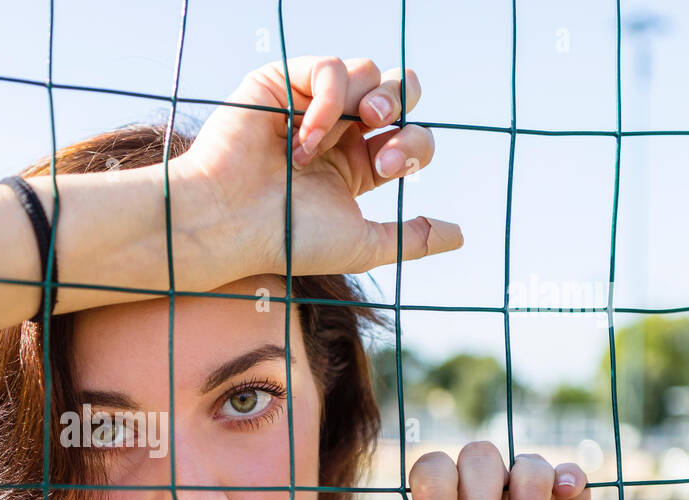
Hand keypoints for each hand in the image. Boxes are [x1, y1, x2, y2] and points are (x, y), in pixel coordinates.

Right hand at [172, 55, 463, 277]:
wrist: (228, 224)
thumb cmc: (286, 238)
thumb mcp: (362, 243)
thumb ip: (411, 239)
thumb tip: (460, 234)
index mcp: (355, 168)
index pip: (410, 137)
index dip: (411, 145)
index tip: (386, 171)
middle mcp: (335, 133)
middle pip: (398, 93)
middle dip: (399, 106)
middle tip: (377, 132)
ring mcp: (307, 105)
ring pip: (368, 72)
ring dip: (362, 101)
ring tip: (325, 140)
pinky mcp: (279, 83)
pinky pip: (327, 67)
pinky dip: (326, 97)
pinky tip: (304, 135)